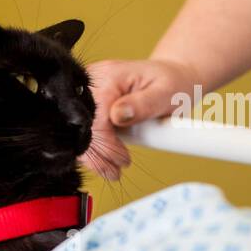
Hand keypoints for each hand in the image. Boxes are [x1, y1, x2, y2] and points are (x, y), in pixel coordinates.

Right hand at [82, 58, 200, 179]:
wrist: (171, 76)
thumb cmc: (171, 83)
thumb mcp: (164, 94)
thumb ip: (142, 104)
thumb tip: (117, 115)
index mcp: (110, 76)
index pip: (96, 116)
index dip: (107, 144)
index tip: (123, 161)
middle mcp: (93, 81)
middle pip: (81, 125)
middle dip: (96, 155)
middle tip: (114, 173)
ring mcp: (89, 90)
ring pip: (79, 129)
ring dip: (93, 154)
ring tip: (112, 170)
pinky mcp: (90, 101)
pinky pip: (84, 127)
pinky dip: (94, 146)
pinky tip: (106, 158)